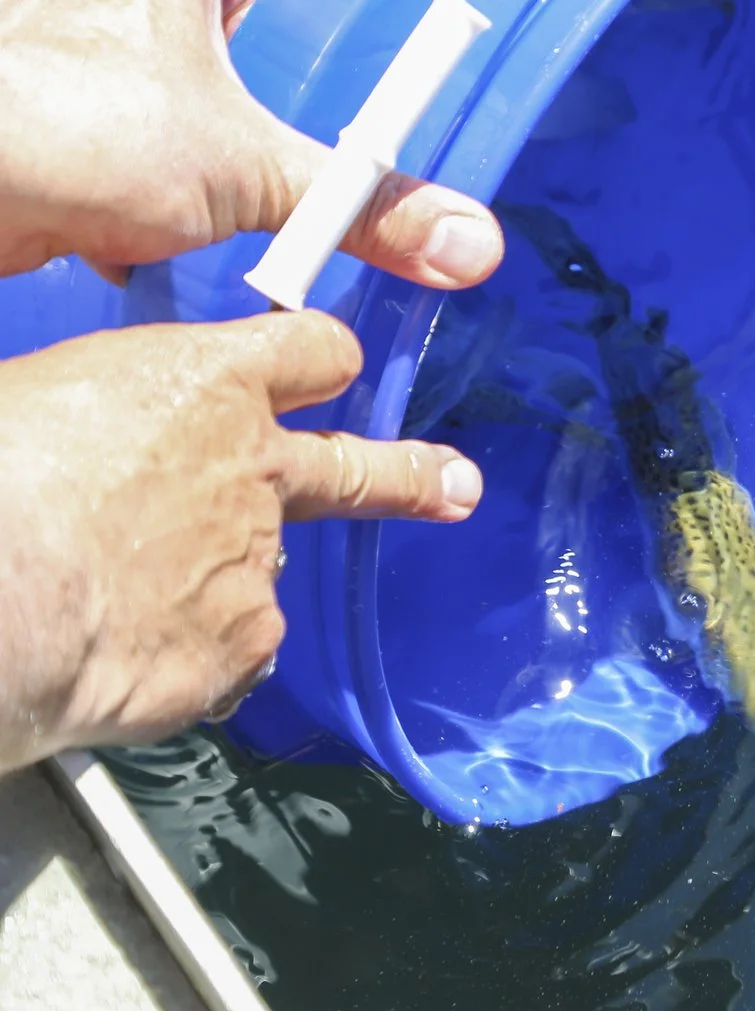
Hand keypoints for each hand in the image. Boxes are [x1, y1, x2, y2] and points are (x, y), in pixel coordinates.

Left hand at [0, 0, 503, 287]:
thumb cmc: (82, 131)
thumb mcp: (257, 176)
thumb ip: (364, 209)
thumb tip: (469, 241)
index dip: (261, 10)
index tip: (276, 70)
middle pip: (172, 20)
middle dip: (206, 92)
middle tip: (234, 150)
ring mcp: (26, 32)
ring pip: (111, 78)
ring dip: (142, 139)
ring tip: (165, 197)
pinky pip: (58, 128)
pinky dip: (84, 175)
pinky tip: (99, 224)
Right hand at [0, 313, 482, 770]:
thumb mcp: (42, 397)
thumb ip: (98, 417)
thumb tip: (82, 444)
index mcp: (201, 381)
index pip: (306, 349)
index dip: (319, 358)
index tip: (332, 365)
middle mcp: (256, 468)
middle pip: (354, 467)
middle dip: (408, 475)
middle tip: (455, 484)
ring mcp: (259, 561)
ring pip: (261, 571)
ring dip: (228, 588)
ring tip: (157, 617)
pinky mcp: (243, 646)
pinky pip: (226, 652)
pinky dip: (189, 659)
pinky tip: (131, 661)